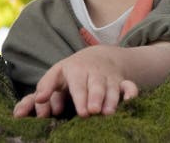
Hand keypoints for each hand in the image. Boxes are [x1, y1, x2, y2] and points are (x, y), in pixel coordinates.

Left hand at [13, 46, 139, 117]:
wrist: (99, 56)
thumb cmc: (73, 70)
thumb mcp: (57, 73)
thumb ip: (46, 86)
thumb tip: (37, 100)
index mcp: (76, 70)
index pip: (77, 82)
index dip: (80, 96)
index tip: (80, 111)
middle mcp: (94, 72)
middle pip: (96, 85)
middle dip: (95, 98)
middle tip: (92, 112)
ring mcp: (109, 77)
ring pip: (112, 87)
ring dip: (111, 99)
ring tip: (107, 113)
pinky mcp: (121, 81)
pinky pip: (130, 85)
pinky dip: (131, 92)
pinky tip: (130, 101)